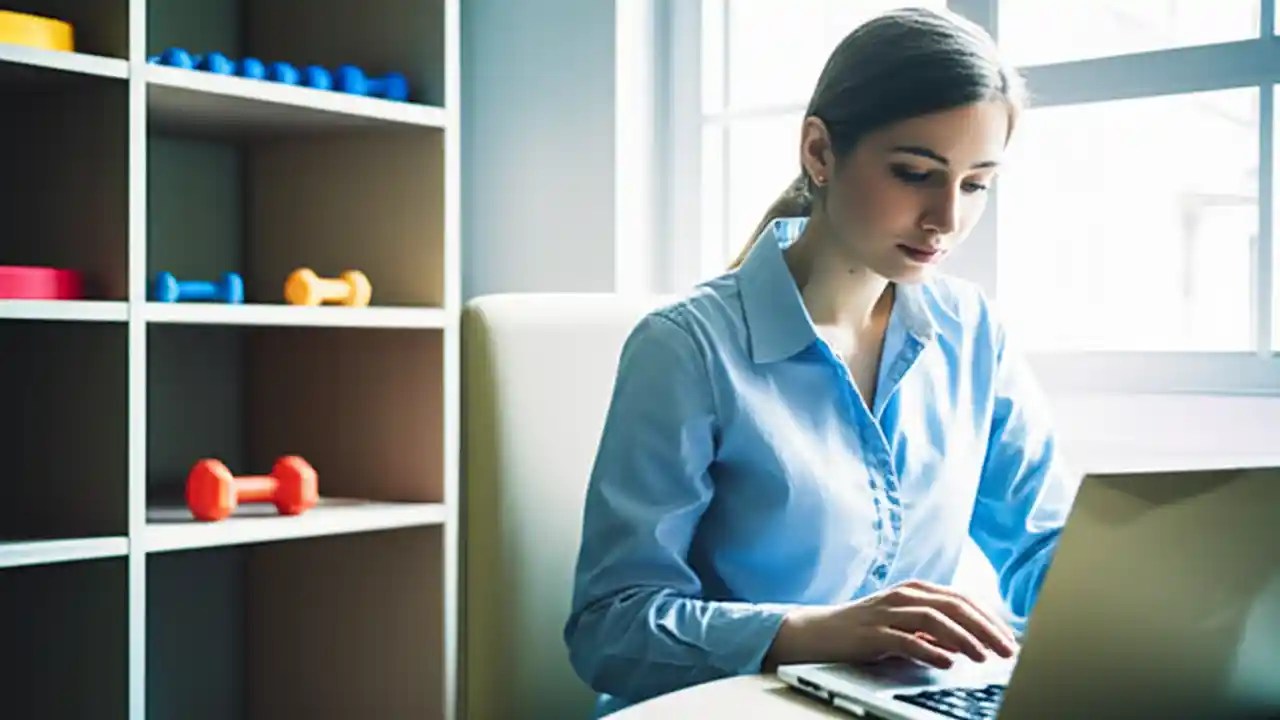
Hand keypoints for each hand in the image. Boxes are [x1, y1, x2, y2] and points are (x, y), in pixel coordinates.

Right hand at [764, 579, 1018, 670]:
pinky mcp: (872, 633)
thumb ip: (934, 627)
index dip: (990, 619)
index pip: (963, 600)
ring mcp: (887, 613)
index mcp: (916, 590)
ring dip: (963, 639)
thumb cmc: (865, 629)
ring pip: (934, 620)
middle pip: (954, 607)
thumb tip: (974, 642)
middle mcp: (904, 596)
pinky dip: (929, 649)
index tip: (1011, 640)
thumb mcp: (904, 623)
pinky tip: (946, 662)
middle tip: (1007, 651)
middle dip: (985, 629)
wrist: (818, 632)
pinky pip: (906, 639)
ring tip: (982, 657)